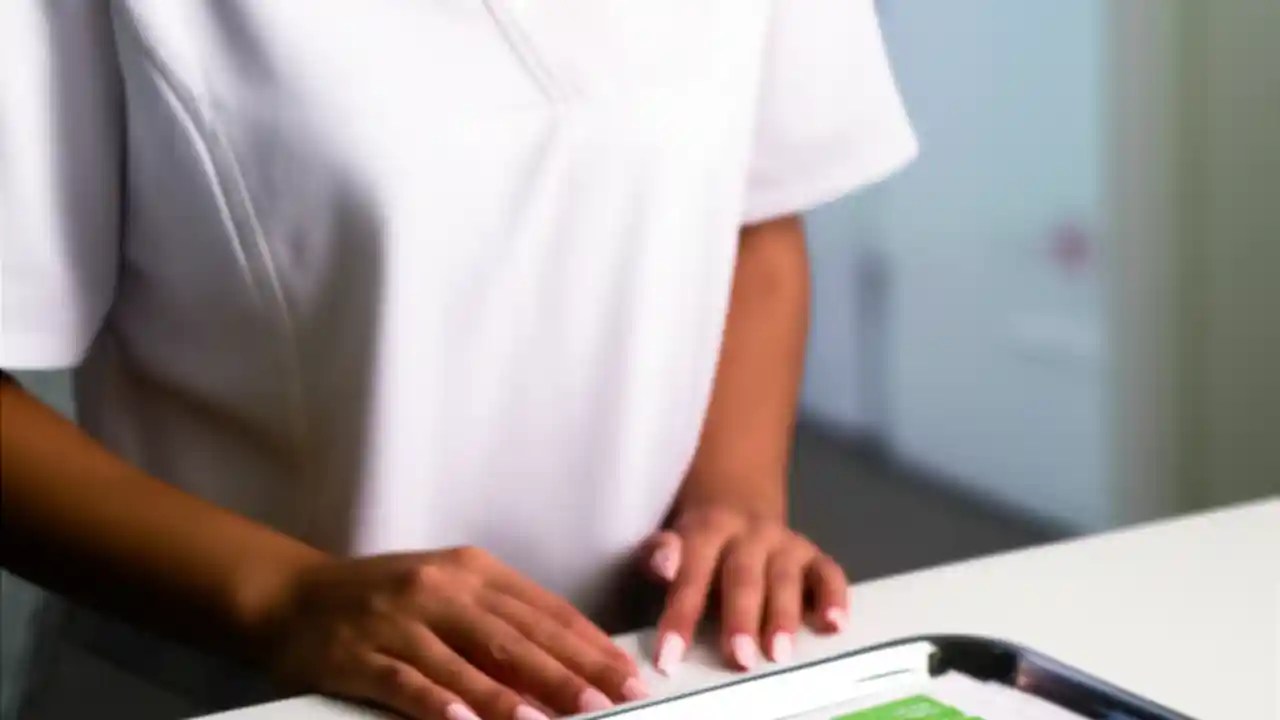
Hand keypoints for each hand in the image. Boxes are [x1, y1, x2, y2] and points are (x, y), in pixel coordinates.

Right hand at [253, 547, 648, 719]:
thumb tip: (561, 663)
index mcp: (471, 569)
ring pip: (468, 661)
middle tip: (615, 698)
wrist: (291, 595)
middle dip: (571, 671)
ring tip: (557, 719)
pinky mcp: (361, 653)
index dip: (589, 642)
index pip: (543, 609)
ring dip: (515, 695)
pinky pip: (407, 682)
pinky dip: (439, 704)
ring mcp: (400, 620)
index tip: (627, 671)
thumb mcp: (446, 589)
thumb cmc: (381, 595)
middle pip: (517, 636)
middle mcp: (441, 588)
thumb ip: (498, 619)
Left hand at [641, 504, 847, 672]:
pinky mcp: (813, 555)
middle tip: (738, 658)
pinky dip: (834, 598)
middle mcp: (750, 533)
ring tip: (779, 653)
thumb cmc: (697, 537)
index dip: (680, 615)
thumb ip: (658, 554)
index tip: (670, 656)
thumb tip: (663, 567)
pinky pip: (828, 574)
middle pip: (744, 576)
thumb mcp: (670, 536)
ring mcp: (784, 543)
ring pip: (786, 578)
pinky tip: (833, 624)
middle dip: (741, 618)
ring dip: (783, 616)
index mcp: (708, 528)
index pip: (692, 573)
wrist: (737, 495)